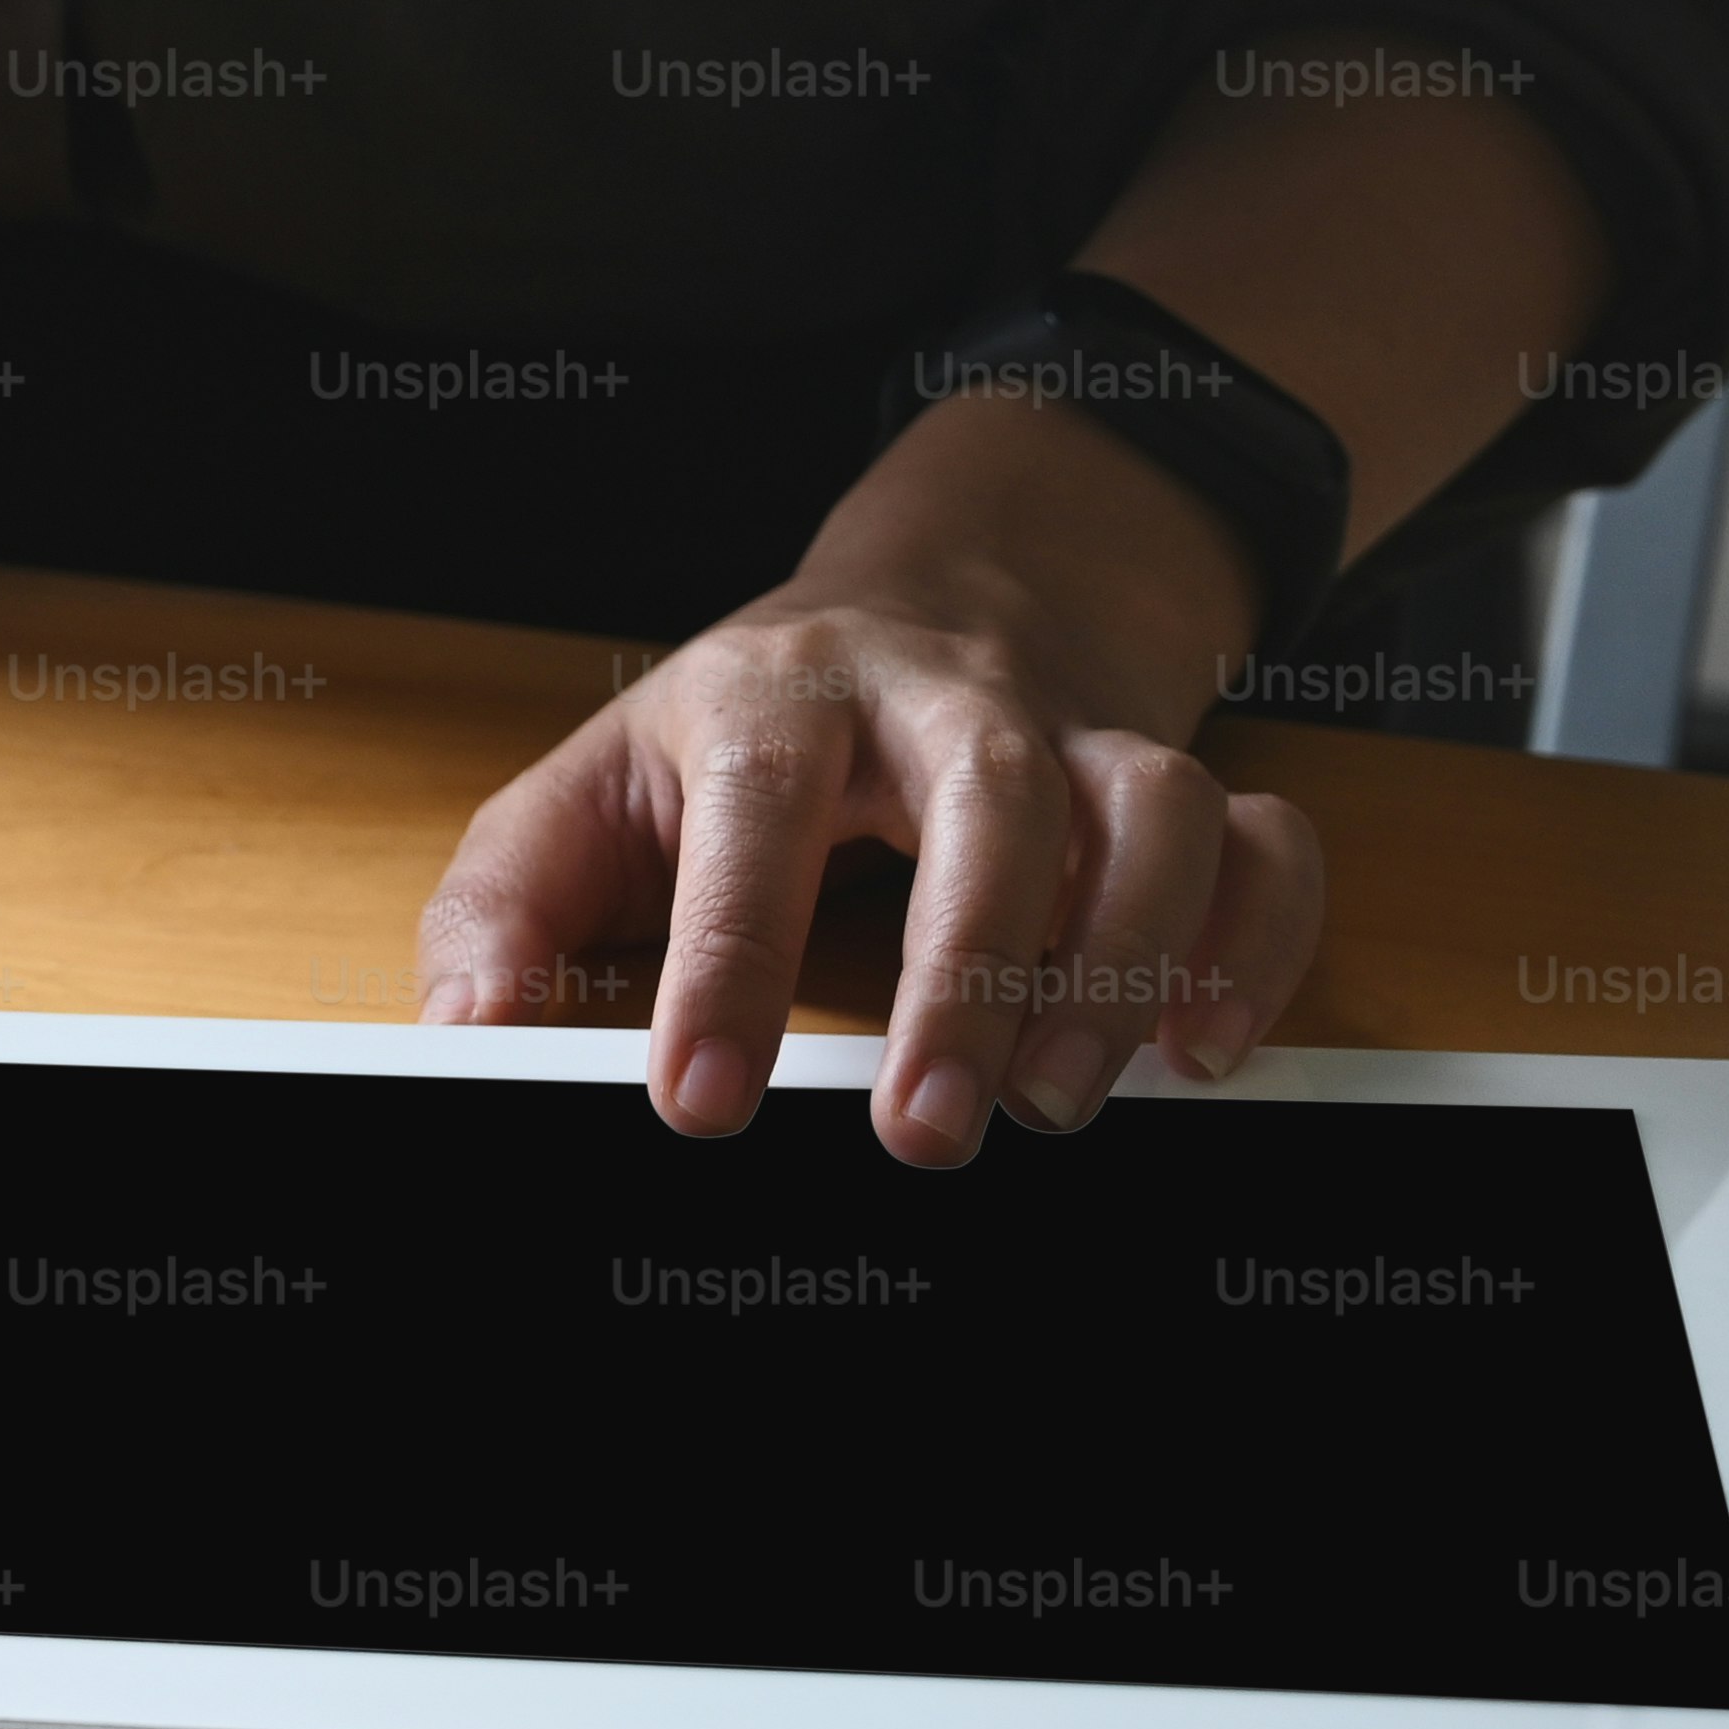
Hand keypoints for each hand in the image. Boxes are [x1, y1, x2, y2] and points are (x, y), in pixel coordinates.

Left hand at [410, 393, 1329, 1164]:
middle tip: (926, 1133)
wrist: (934, 595)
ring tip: (1062, 1100)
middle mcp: (936, 699)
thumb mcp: (596, 787)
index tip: (702, 1101)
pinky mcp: (1173, 771)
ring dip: (1121, 956)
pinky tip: (1201, 1045)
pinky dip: (1257, 939)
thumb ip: (510, 904)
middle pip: (984, 798)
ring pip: (1148, 803)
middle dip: (963, 972)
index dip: (726, 965)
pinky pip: (1262, 838)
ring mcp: (1072, 730)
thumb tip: (465, 1024)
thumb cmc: (742, 732)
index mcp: (771, 697)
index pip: (752, 816)